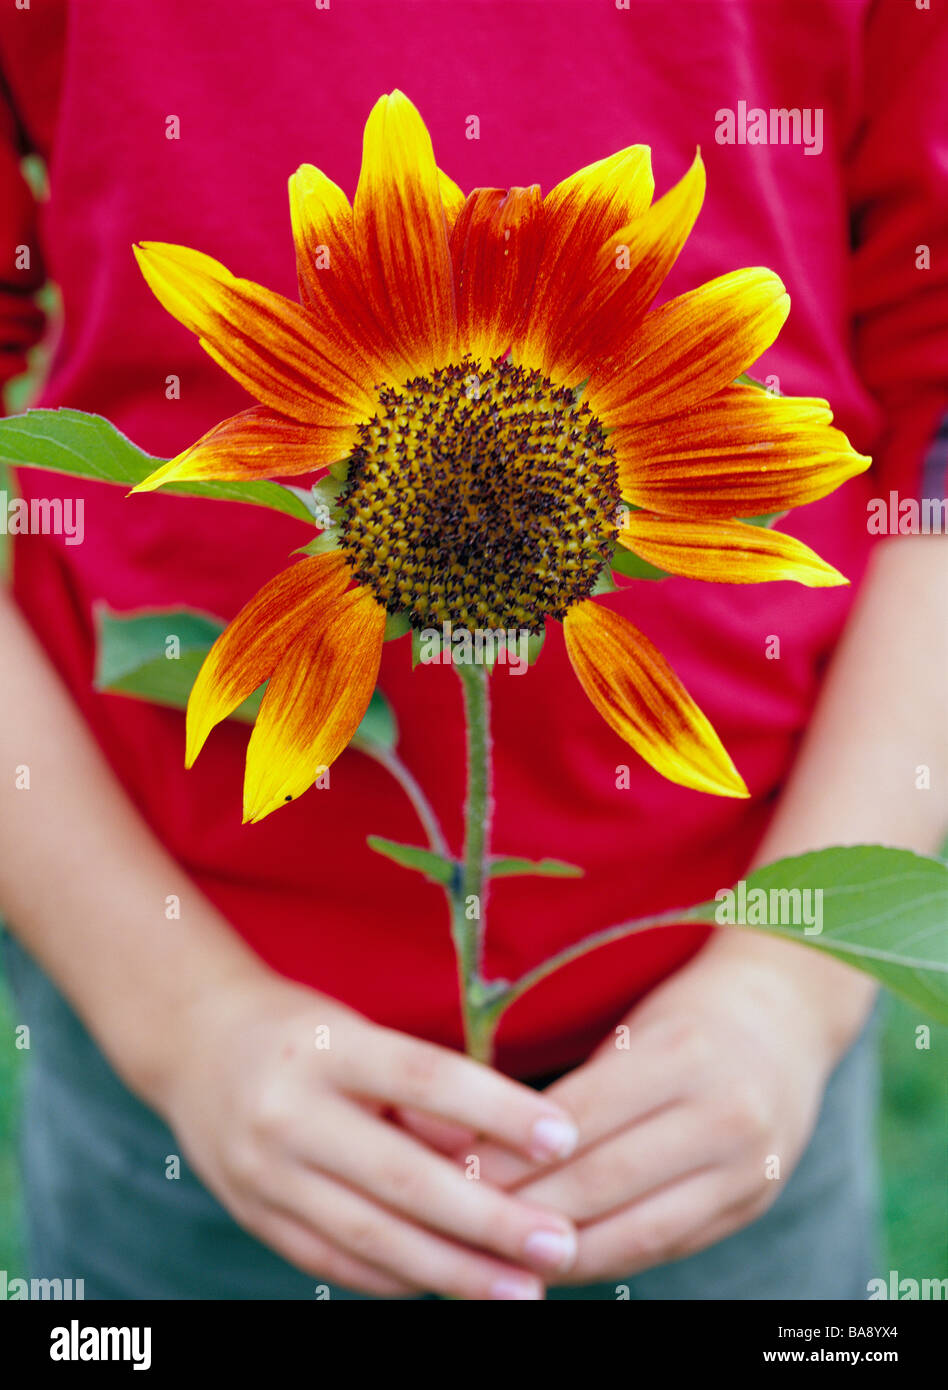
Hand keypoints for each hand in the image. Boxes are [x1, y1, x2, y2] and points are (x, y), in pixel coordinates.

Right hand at [154, 968, 580, 1298]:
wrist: (193, 1047)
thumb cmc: (307, 1035)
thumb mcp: (363, 1035)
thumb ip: (424, 1097)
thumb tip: (499, 1161)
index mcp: (328, 1048)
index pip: (424, 1078)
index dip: (497, 1110)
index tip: (564, 1137)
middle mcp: (290, 1113)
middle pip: (401, 1177)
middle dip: (487, 1221)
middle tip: (559, 1245)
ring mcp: (265, 1174)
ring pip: (371, 1237)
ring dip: (455, 1271)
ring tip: (525, 1289)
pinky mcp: (256, 1218)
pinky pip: (338, 1262)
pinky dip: (401, 1280)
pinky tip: (455, 1286)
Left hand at [465, 934, 875, 1284]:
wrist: (787, 1018)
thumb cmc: (685, 1014)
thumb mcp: (632, 1028)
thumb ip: (570, 1089)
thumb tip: (468, 1137)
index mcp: (682, 1052)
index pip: (576, 1121)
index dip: (506, 1156)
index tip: (446, 1174)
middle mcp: (724, 1113)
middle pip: (601, 1183)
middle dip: (520, 1211)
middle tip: (454, 1223)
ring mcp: (748, 1168)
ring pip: (634, 1232)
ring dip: (556, 1253)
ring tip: (495, 1255)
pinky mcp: (752, 1204)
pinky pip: (665, 1246)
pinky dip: (603, 1258)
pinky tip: (553, 1261)